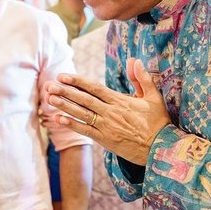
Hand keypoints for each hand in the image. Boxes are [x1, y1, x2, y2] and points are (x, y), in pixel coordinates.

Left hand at [43, 58, 170, 165]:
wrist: (162, 149)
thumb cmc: (158, 122)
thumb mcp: (154, 97)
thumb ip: (142, 78)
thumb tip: (134, 60)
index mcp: (120, 101)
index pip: (94, 88)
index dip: (77, 82)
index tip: (63, 76)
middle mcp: (111, 113)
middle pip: (84, 100)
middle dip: (65, 91)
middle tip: (49, 85)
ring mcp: (107, 127)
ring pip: (82, 114)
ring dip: (64, 106)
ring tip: (49, 99)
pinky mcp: (105, 140)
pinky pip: (85, 130)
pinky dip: (72, 124)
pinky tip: (58, 119)